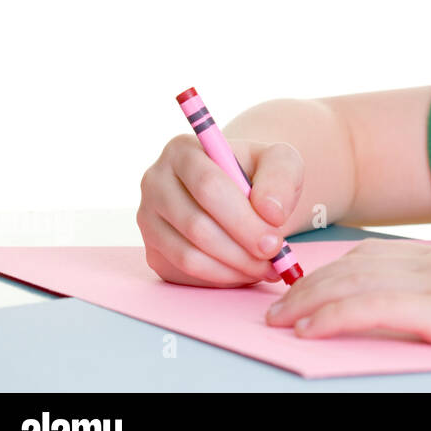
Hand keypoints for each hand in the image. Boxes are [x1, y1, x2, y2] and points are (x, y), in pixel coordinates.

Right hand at [137, 134, 303, 286]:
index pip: (207, 187)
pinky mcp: (154, 252)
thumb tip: (270, 212)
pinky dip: (221, 279)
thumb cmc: (260, 174)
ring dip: (233, 269)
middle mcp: (156, 183)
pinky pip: (184, 274)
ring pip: (188, 256)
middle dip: (241, 249)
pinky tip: (247, 272)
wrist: (243, 193)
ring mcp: (149, 220)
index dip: (243, 219)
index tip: (275, 241)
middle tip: (274, 259)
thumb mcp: (281, 161)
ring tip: (267, 268)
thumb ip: (281, 177)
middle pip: (196, 226)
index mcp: (183, 151)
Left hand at [263, 239, 430, 353]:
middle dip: (305, 286)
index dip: (330, 271)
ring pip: (349, 284)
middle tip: (273, 306)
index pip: (371, 257)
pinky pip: (369, 309)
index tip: (302, 287)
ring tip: (276, 320)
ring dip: (305, 302)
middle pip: (351, 267)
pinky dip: (330, 316)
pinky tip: (307, 328)